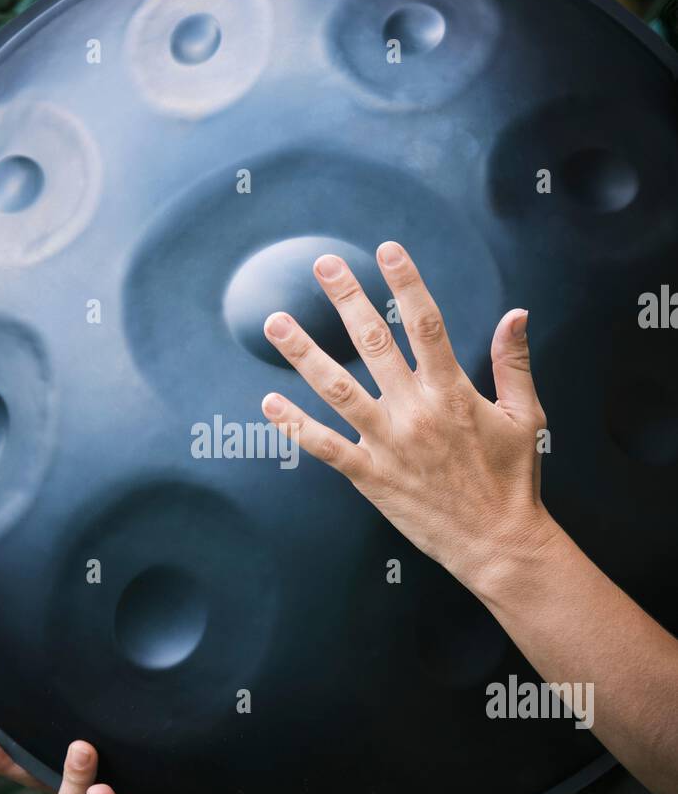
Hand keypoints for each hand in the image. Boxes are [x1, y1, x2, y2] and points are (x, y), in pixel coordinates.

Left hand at [260, 241, 558, 595]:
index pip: (426, 324)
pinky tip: (268, 403)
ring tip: (276, 322)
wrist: (497, 543)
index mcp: (453, 392)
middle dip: (346, 299)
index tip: (387, 250)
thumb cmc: (513, 479)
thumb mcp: (526, 416)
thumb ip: (512, 363)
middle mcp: (415, 411)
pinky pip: (324, 446)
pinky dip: (294, 425)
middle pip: (374, 342)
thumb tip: (516, 314)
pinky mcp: (369, 476)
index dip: (405, 283)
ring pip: (337, 388)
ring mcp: (388, 443)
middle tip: (324, 264)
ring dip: (303, 353)